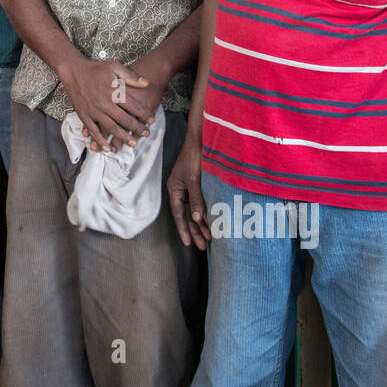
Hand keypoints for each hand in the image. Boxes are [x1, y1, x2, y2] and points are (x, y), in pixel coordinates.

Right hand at [58, 57, 151, 152]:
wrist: (73, 71)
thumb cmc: (95, 68)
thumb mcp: (114, 67)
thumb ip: (131, 76)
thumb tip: (147, 83)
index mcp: (113, 91)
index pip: (133, 106)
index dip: (144, 114)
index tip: (151, 120)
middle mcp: (104, 103)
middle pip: (124, 119)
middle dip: (137, 128)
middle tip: (146, 134)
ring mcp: (93, 110)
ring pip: (111, 128)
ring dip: (122, 137)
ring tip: (132, 144)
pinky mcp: (83, 115)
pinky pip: (93, 131)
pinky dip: (100, 141)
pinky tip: (107, 148)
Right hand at [167, 125, 210, 249]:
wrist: (201, 139)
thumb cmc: (194, 157)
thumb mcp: (194, 179)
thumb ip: (196, 199)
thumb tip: (197, 219)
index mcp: (174, 190)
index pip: (179, 215)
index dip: (184, 230)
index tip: (189, 244)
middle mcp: (180, 191)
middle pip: (187, 216)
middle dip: (194, 232)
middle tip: (202, 247)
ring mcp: (189, 189)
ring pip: (195, 212)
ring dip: (202, 225)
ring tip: (209, 240)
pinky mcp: (198, 185)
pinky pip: (201, 204)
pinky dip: (206, 214)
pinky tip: (212, 223)